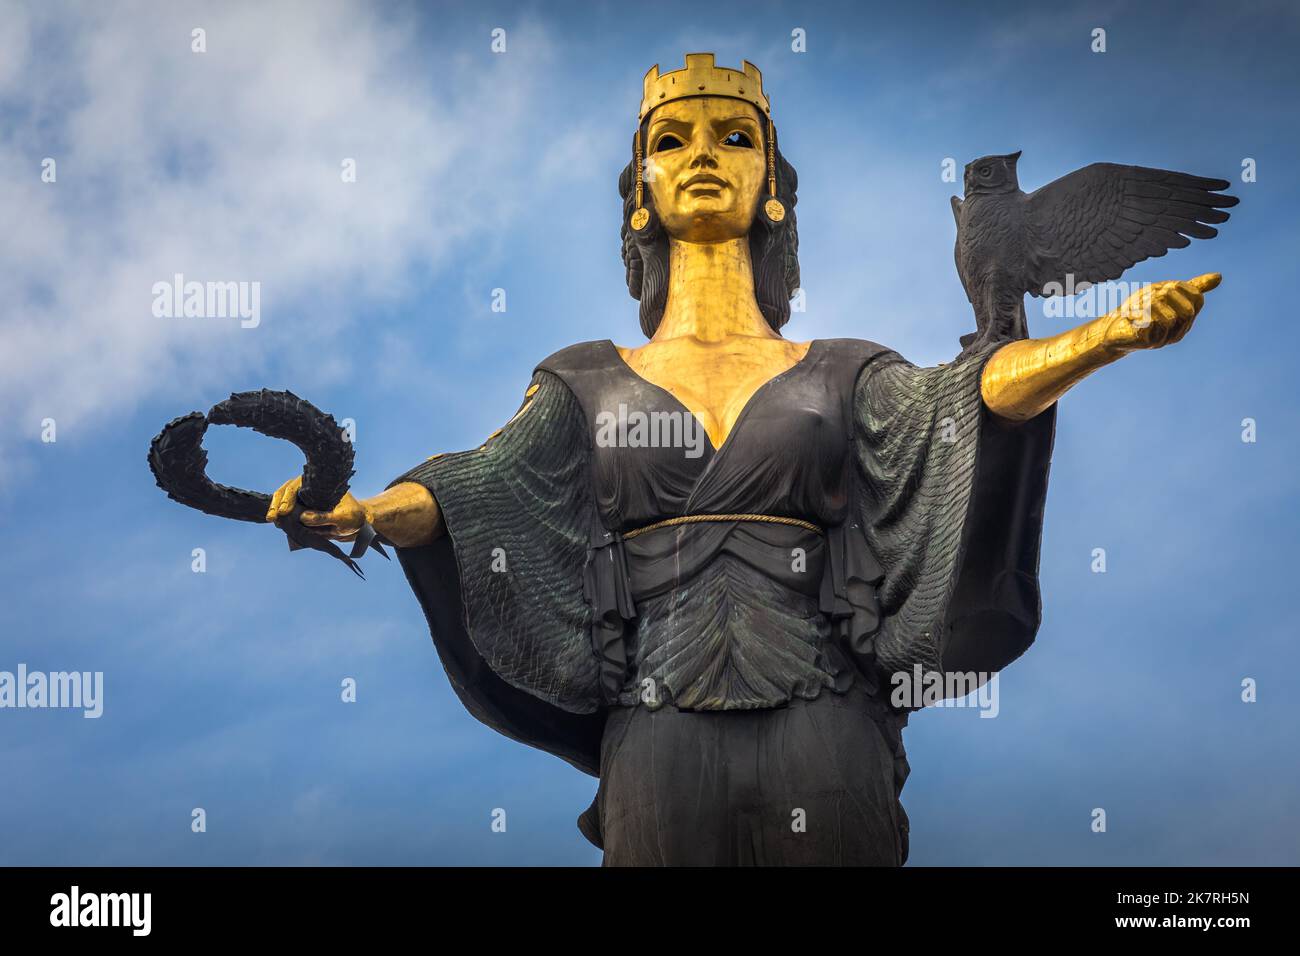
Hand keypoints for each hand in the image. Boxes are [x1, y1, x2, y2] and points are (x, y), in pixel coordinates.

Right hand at [265, 475, 371, 540]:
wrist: (359, 525)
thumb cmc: (353, 516)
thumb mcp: (342, 517)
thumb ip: (324, 517)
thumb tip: (303, 518)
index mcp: (321, 485)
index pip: (299, 485)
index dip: (288, 497)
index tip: (284, 511)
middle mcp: (311, 491)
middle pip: (287, 490)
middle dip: (277, 502)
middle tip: (272, 517)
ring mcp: (306, 501)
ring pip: (285, 501)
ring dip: (277, 509)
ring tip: (273, 520)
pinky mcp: (305, 513)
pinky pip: (291, 514)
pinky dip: (284, 518)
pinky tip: (280, 524)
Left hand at [1102, 272, 1220, 352]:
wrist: (1110, 331)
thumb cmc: (1138, 310)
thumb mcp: (1163, 292)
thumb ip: (1188, 287)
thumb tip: (1220, 276)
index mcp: (1183, 321)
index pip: (1197, 300)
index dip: (1183, 287)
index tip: (1165, 286)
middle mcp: (1176, 333)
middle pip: (1187, 310)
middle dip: (1168, 295)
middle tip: (1151, 293)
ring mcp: (1162, 340)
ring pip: (1169, 317)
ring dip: (1150, 303)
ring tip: (1137, 304)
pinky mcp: (1146, 342)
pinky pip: (1151, 324)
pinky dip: (1139, 312)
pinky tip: (1129, 313)